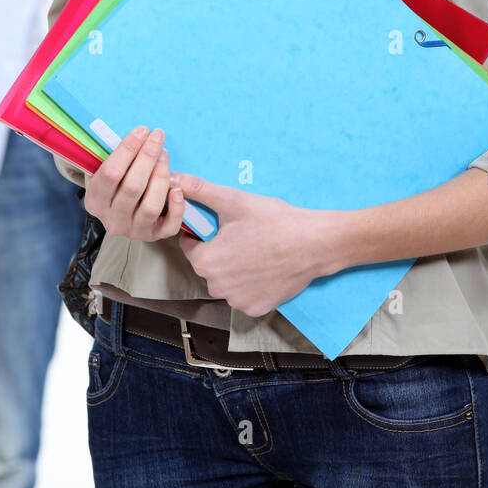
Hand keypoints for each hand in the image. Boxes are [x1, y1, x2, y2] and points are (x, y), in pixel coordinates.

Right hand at [85, 126, 184, 240]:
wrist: (121, 212)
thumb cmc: (115, 183)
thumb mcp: (103, 170)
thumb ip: (112, 156)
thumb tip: (134, 133)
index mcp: (95, 201)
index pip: (110, 174)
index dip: (127, 150)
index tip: (142, 130)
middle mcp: (112, 220)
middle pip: (132, 187)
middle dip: (148, 157)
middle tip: (158, 137)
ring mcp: (133, 230)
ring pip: (151, 205)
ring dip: (161, 176)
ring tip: (165, 155)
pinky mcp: (153, 236)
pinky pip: (169, 226)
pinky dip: (177, 207)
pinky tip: (178, 188)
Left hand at [175, 174, 332, 317]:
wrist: (313, 243)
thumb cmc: (273, 221)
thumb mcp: (233, 200)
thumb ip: (199, 190)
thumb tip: (174, 178)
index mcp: (205, 261)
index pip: (190, 245)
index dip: (203, 232)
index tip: (222, 225)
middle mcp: (216, 286)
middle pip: (209, 264)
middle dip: (220, 251)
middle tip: (243, 235)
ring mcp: (237, 300)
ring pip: (227, 281)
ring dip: (234, 269)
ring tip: (255, 250)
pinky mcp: (256, 308)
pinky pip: (245, 295)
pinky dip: (252, 284)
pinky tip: (265, 268)